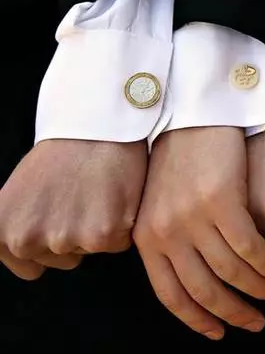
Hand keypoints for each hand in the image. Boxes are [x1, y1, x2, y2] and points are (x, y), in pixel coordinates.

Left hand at [0, 139, 146, 280]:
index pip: (28, 267)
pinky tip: (115, 196)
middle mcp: (25, 241)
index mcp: (1, 231)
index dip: (50, 244)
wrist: (96, 127)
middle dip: (75, 237)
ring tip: (97, 194)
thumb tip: (28, 251)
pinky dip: (123, 224)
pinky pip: (118, 244)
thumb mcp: (18, 192)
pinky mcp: (101, 236)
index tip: (59, 216)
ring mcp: (63, 240)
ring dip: (100, 230)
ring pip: (90, 252)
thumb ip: (20, 225)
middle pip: (61, 261)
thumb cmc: (63, 154)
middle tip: (80, 199)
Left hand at [133, 128, 264, 339]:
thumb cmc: (185, 156)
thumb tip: (196, 273)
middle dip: (235, 313)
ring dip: (259, 290)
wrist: (195, 113)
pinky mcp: (223, 202)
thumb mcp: (164, 202)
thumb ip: (173, 239)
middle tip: (257, 321)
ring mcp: (194, 219)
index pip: (172, 295)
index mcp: (149, 237)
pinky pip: (251, 249)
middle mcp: (167, 233)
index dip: (198, 320)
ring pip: (232, 273)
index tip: (219, 332)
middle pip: (205, 291)